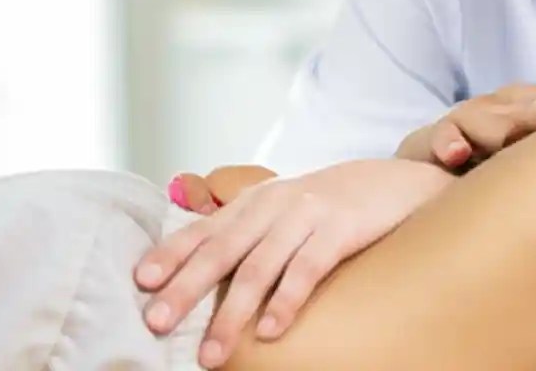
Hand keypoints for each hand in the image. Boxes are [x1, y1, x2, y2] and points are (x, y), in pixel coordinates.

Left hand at [135, 159, 451, 368]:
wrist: (392, 182)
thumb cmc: (327, 206)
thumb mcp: (281, 210)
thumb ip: (245, 233)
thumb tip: (196, 271)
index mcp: (253, 203)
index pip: (203, 230)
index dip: (171, 254)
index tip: (142, 282)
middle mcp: (272, 206)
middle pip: (221, 251)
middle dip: (186, 288)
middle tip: (157, 320)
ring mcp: (306, 216)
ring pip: (259, 268)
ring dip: (232, 313)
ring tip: (212, 352)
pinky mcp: (339, 229)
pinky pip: (307, 269)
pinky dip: (286, 301)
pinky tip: (271, 331)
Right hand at [397, 72, 535, 168]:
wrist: (427, 180)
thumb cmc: (497, 167)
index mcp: (535, 111)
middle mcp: (501, 110)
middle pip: (530, 102)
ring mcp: (465, 124)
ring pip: (487, 117)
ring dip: (504, 122)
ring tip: (517, 132)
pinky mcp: (429, 144)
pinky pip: (440, 140)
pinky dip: (447, 144)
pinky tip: (457, 155)